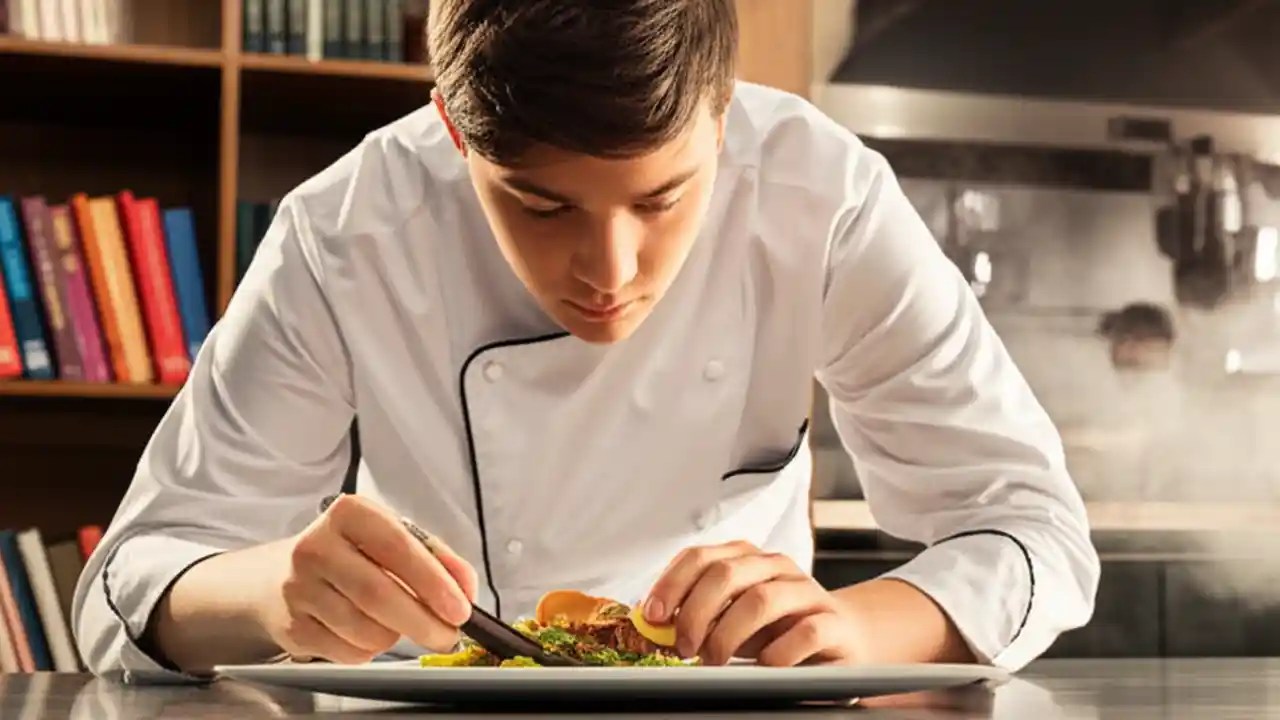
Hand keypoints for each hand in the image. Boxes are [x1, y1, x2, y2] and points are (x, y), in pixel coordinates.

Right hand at [259, 494, 478, 663]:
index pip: (398, 548)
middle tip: (448, 635)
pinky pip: (349, 652)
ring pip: (367, 630)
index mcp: (349, 514)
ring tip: (399, 625)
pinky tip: (366, 631)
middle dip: (425, 623)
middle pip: (380, 595)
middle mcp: (317, 546)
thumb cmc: (349, 554)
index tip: (461, 609)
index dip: (434, 582)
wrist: (276, 576)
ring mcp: (299, 589)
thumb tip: (466, 590)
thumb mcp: (390, 537)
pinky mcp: (293, 627)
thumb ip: (434, 557)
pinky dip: (370, 650)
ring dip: (397, 637)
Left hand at [643, 540, 860, 665]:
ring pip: (761, 600)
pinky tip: (762, 667)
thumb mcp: (732, 616)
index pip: (700, 556)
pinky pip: (803, 632)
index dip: (671, 584)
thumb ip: (699, 613)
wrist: (843, 637)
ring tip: (714, 660)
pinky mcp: (833, 623)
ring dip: (728, 635)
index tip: (653, 615)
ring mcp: (807, 592)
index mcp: (747, 558)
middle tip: (683, 646)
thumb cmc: (778, 628)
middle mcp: (776, 567)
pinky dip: (776, 653)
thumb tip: (654, 625)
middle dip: (695, 612)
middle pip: (726, 574)